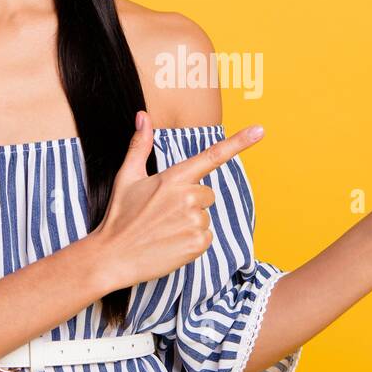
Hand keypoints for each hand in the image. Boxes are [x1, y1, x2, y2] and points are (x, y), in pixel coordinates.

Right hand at [88, 111, 265, 292]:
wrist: (112, 256)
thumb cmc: (120, 216)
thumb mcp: (128, 177)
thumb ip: (140, 145)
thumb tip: (142, 116)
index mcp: (174, 178)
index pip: (212, 156)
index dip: (238, 142)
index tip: (259, 131)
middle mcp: (187, 197)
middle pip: (207, 194)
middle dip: (191, 202)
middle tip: (163, 214)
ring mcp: (194, 221)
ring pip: (205, 217)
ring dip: (190, 223)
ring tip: (164, 230)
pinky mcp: (197, 243)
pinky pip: (206, 238)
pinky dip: (191, 242)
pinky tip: (170, 244)